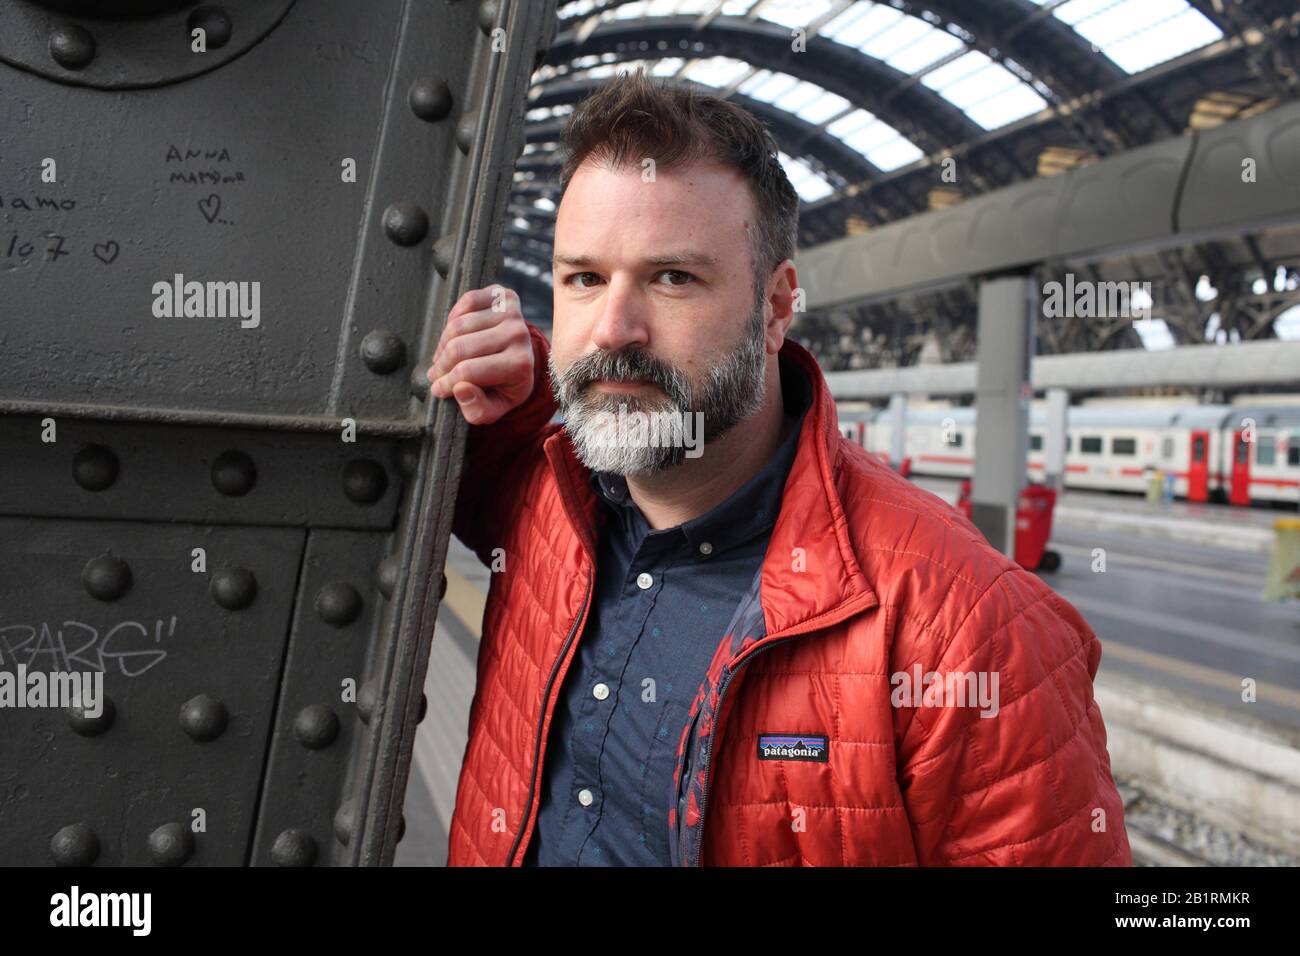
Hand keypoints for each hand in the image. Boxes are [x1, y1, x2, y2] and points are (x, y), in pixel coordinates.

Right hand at [427, 284, 534, 425]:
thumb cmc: (505, 386)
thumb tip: (459, 389)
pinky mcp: (502, 294)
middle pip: (459, 347)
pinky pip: (465, 302)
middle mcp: (518, 334)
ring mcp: (512, 312)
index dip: (446, 383)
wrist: (522, 359)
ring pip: (458, 325)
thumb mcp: (494, 408)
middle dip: (441, 365)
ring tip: (443, 358)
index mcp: (520, 365)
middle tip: (436, 374)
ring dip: (443, 345)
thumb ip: (477, 409)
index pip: (468, 371)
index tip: (437, 390)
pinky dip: (452, 319)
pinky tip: (453, 336)